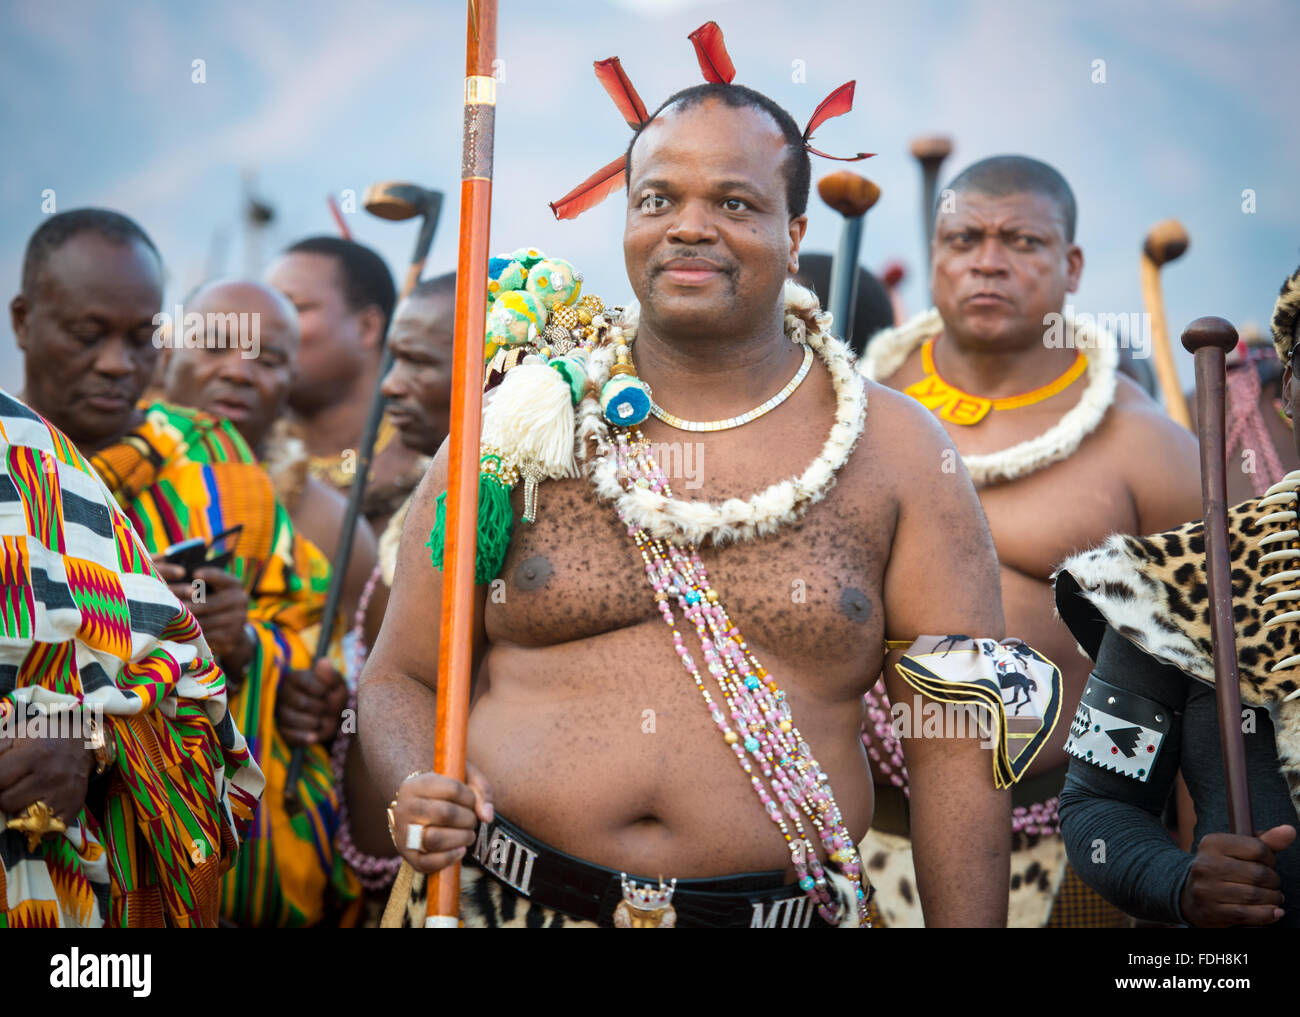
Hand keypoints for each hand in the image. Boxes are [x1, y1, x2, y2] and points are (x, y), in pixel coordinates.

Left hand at [0, 724, 93, 825]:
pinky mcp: (74, 807)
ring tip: (24, 796)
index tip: (1, 779)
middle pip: (6, 802)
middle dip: (3, 795)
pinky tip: (37, 810)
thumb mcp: (17, 735)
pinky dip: (37, 826)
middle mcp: (51, 775)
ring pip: (22, 819)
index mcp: (35, 754)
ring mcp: (64, 794)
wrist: (84, 741)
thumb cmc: (45, 736)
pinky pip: (46, 831)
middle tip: (11, 786)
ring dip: (18, 810)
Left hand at [152, 557, 250, 665]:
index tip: (194, 573)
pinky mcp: (232, 636)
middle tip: (169, 606)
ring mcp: (238, 619)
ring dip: (187, 623)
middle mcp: (240, 600)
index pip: (221, 578)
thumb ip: (199, 583)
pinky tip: (179, 633)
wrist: (233, 630)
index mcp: (234, 584)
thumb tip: (176, 575)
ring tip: (169, 621)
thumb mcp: (212, 590)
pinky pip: (208, 635)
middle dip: (188, 606)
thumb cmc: (213, 602)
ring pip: (206, 621)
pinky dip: (192, 635)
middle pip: (209, 603)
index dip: (209, 575)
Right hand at [276, 659, 348, 746]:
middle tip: (330, 710)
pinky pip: (289, 735)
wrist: (333, 718)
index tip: (331, 693)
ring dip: (315, 723)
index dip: (322, 690)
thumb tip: (323, 662)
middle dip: (322, 709)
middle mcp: (283, 693)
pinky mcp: (282, 730)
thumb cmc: (333, 696)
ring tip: (325, 721)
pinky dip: (305, 737)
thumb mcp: (337, 684)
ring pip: (294, 719)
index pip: (306, 682)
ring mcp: (281, 712)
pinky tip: (315, 736)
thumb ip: (331, 675)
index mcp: (294, 677)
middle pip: (302, 702)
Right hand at [390, 762, 493, 873]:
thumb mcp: (463, 779)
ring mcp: (403, 833)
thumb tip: (487, 817)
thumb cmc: (444, 792)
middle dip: (468, 819)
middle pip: (444, 814)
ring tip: (468, 835)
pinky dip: (449, 859)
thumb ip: (481, 790)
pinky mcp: (407, 855)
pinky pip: (427, 863)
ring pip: (434, 839)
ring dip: (461, 838)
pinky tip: (460, 850)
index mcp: (416, 784)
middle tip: (472, 821)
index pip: (453, 789)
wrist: (417, 809)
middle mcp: (404, 807)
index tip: (473, 803)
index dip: (471, 798)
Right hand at [1179, 825, 1294, 926]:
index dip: (1271, 859)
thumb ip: (1265, 841)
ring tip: (1273, 898)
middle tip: (1273, 885)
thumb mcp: (1239, 851)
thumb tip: (1289, 830)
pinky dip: (1267, 915)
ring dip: (1273, 899)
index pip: (1258, 849)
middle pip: (1259, 874)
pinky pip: (1248, 914)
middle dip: (1274, 882)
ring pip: (1255, 896)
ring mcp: (1206, 889)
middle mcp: (1205, 865)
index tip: (1269, 865)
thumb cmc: (1223, 870)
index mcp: (1212, 844)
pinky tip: (1272, 911)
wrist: (1192, 895)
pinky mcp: (1210, 911)